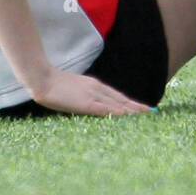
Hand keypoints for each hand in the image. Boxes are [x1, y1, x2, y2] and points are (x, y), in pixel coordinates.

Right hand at [33, 66, 151, 117]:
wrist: (42, 78)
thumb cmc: (55, 84)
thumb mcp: (75, 89)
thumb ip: (85, 95)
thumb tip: (93, 104)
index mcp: (95, 86)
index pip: (117, 96)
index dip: (131, 103)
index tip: (144, 108)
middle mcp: (97, 89)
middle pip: (121, 99)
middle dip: (136, 107)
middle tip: (152, 112)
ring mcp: (92, 95)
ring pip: (117, 104)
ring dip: (132, 110)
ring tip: (146, 114)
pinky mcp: (85, 102)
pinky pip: (104, 109)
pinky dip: (116, 112)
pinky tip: (126, 116)